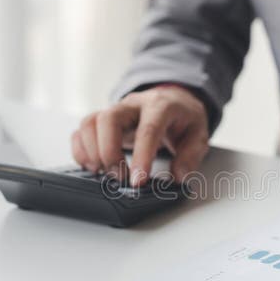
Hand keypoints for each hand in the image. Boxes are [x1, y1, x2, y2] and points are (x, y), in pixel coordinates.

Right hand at [71, 85, 208, 185]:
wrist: (174, 99)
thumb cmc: (183, 117)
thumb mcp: (198, 134)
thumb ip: (190, 156)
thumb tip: (178, 176)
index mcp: (160, 106)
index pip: (148, 129)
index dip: (141, 156)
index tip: (137, 181)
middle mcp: (132, 105)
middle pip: (109, 119)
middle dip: (109, 152)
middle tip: (118, 178)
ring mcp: (115, 111)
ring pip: (90, 123)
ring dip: (92, 152)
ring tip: (104, 174)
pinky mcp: (102, 121)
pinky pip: (81, 131)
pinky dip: (81, 150)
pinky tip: (93, 166)